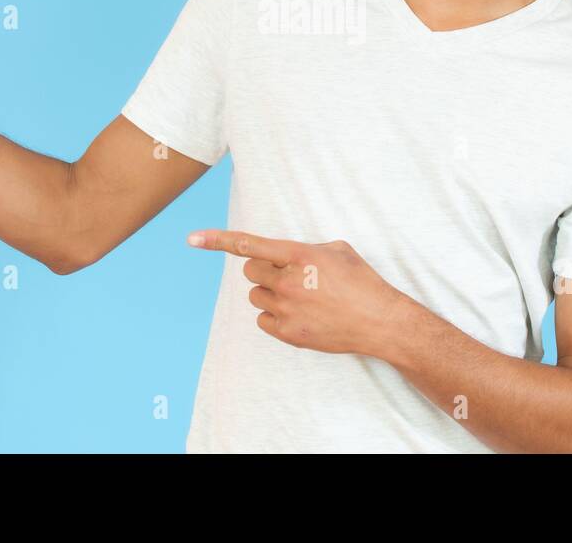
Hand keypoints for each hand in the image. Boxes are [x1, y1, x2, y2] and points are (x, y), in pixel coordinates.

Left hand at [187, 229, 410, 357]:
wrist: (379, 321)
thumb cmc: (361, 281)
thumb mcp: (337, 250)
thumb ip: (304, 248)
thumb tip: (286, 254)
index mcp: (299, 255)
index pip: (249, 245)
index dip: (217, 240)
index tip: (192, 238)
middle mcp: (288, 281)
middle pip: (250, 271)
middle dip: (263, 270)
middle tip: (286, 274)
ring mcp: (286, 310)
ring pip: (255, 296)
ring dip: (270, 293)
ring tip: (299, 296)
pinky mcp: (288, 334)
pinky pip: (262, 320)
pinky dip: (273, 315)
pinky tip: (297, 314)